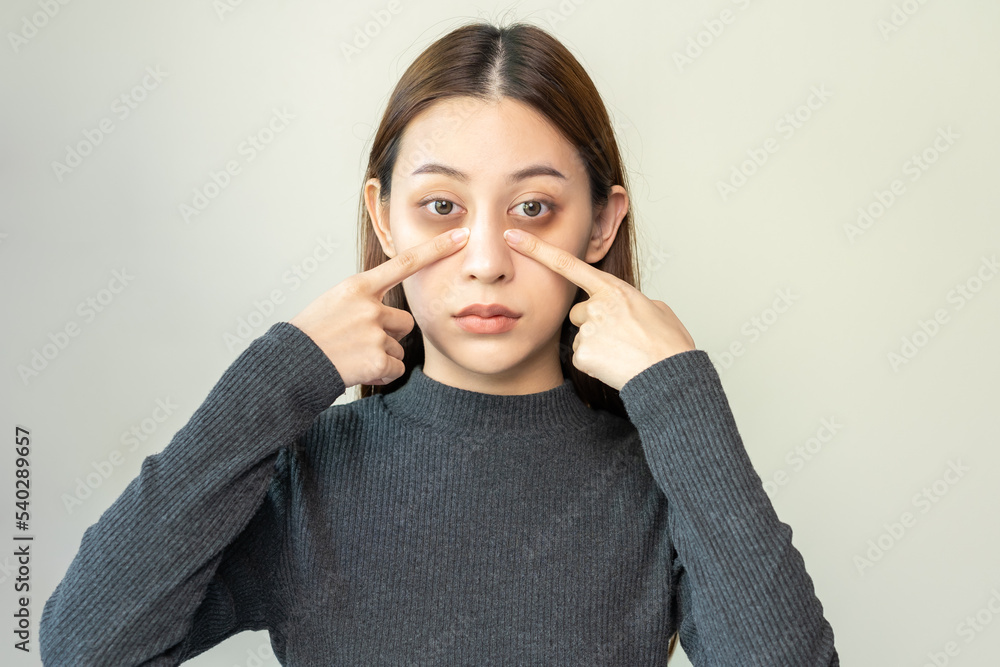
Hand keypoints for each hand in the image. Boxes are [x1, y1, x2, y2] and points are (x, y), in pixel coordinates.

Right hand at [289, 227, 470, 387]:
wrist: (291, 364)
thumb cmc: (314, 334)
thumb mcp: (336, 302)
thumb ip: (366, 299)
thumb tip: (394, 312)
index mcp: (358, 286)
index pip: (405, 262)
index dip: (436, 249)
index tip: (462, 234)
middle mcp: (369, 306)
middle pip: (405, 321)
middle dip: (389, 334)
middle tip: (357, 340)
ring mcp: (373, 332)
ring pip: (399, 346)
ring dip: (382, 355)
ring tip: (352, 354)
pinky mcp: (376, 358)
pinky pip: (396, 368)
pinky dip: (381, 373)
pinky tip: (358, 369)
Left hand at [503, 229, 695, 390]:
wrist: (669, 373)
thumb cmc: (668, 343)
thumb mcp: (657, 309)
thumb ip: (634, 302)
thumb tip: (628, 307)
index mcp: (614, 288)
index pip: (567, 263)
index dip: (537, 249)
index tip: (513, 237)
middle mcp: (597, 305)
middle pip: (578, 312)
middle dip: (593, 323)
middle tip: (621, 337)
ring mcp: (588, 329)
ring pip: (581, 335)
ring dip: (596, 344)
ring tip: (623, 352)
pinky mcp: (582, 353)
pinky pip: (581, 357)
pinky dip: (595, 363)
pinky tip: (615, 364)